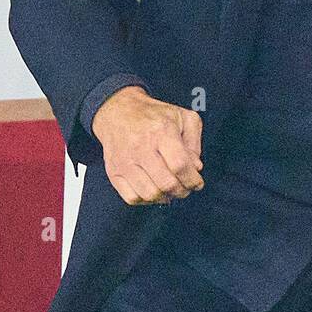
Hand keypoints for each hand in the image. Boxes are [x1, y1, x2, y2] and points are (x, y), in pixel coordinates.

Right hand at [91, 86, 204, 204]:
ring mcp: (125, 161)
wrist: (118, 111)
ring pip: (150, 194)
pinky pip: (132, 198)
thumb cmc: (153, 115)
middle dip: (181, 191)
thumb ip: (194, 142)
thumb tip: (195, 167)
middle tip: (185, 188)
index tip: (197, 183)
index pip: (179, 165)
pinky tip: (153, 191)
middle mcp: (141, 147)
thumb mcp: (182, 116)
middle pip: (166, 183)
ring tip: (170, 190)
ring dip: (165, 197)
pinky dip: (146, 200)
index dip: (192, 179)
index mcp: (161, 131)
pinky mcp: (114, 172)